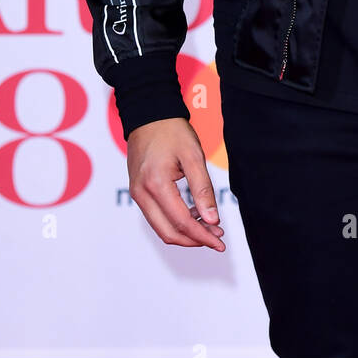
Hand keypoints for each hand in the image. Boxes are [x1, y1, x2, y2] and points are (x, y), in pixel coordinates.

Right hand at [127, 117, 225, 250]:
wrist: (149, 115)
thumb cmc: (172, 131)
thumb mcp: (193, 156)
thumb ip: (203, 189)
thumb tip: (212, 220)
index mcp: (155, 184)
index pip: (181, 222)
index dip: (203, 236)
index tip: (220, 242)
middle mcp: (141, 193)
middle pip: (168, 232)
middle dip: (195, 239)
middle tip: (217, 237)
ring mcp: (137, 193)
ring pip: (161, 227)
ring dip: (185, 233)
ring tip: (210, 227)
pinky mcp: (138, 191)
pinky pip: (156, 216)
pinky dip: (175, 221)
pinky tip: (195, 214)